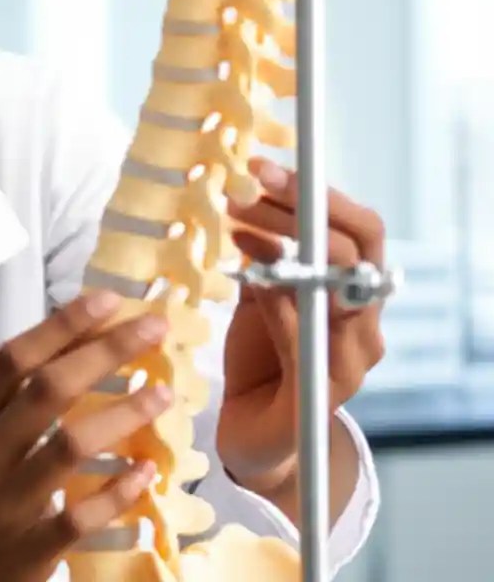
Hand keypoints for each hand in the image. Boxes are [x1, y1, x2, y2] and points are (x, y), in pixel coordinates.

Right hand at [0, 292, 173, 581]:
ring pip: (70, 446)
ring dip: (124, 413)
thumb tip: (43, 343)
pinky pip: (84, 515)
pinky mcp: (30, 551)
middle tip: (153, 328)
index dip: (62, 325)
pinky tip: (147, 470)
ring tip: (162, 394)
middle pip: (46, 391)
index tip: (108, 301)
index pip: (10, 361)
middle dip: (106, 351)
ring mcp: (4, 507)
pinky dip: (120, 490)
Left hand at [218, 158, 386, 490]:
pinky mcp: (323, 392)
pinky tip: (253, 282)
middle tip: (245, 185)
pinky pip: (309, 340)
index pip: (358, 229)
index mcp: (353, 292)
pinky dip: (281, 306)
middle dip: (301, 211)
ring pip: (338, 290)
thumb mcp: (259, 297)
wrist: (257, 434)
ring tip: (237, 224)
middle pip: (355, 250)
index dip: (318, 194)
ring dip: (285, 250)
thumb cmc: (262, 358)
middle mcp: (364, 322)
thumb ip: (265, 257)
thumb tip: (246, 203)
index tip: (266, 167)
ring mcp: (351, 359)